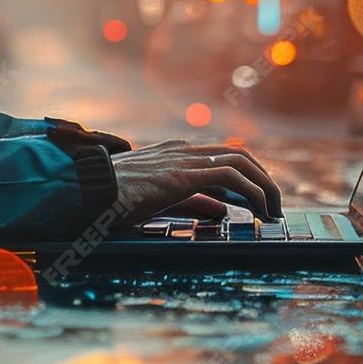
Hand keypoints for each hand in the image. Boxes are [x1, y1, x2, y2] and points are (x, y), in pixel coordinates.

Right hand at [110, 140, 282, 219]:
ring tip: (274, 212)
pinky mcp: (184, 173)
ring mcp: (184, 159)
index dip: (247, 178)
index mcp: (176, 155)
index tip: (261, 201)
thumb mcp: (161, 202)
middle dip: (263, 180)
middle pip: (238, 155)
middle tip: (274, 207)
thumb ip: (193, 203)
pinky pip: (231, 176)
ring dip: (265, 186)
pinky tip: (260, 210)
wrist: (87, 192)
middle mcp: (184, 152)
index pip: (222, 158)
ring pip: (241, 161)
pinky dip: (253, 192)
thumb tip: (223, 210)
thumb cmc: (113, 199)